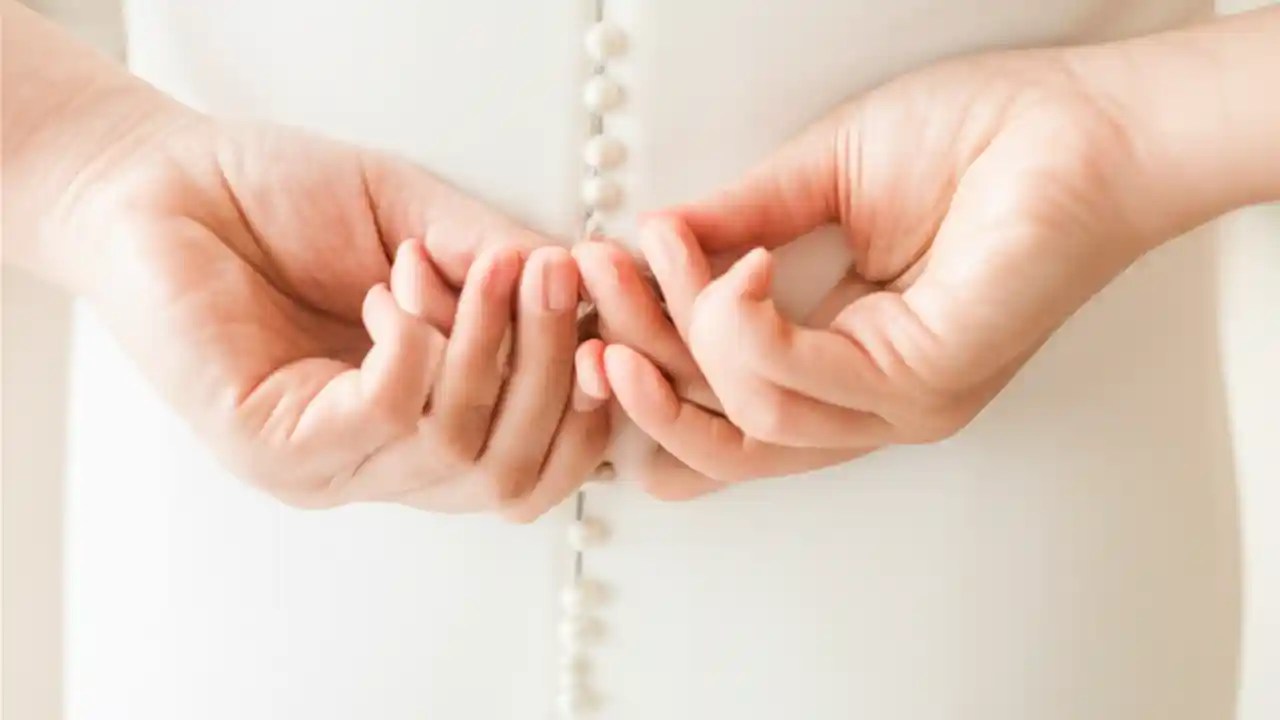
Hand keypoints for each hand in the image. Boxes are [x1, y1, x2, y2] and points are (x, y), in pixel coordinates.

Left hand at [63, 111, 606, 516]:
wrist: (162, 181)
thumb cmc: (281, 202)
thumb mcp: (420, 221)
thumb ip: (500, 261)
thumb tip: (593, 290)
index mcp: (424, 424)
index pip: (539, 469)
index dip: (590, 412)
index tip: (608, 323)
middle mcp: (382, 462)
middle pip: (514, 476)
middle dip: (551, 371)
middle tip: (548, 277)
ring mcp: (328, 465)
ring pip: (459, 453)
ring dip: (487, 346)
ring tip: (468, 267)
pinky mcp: (273, 448)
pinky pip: (384, 420)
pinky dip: (415, 349)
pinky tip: (390, 295)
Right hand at [592, 48, 1170, 494]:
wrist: (1082, 121)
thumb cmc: (979, 140)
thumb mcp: (821, 178)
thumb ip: (737, 222)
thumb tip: (653, 237)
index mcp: (839, 356)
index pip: (719, 402)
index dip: (644, 361)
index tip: (590, 293)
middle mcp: (864, 398)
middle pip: (719, 431)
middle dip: (640, 359)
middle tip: (595, 286)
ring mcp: (896, 403)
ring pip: (749, 421)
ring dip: (682, 335)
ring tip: (664, 256)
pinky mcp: (924, 385)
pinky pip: (798, 389)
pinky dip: (743, 332)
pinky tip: (736, 275)